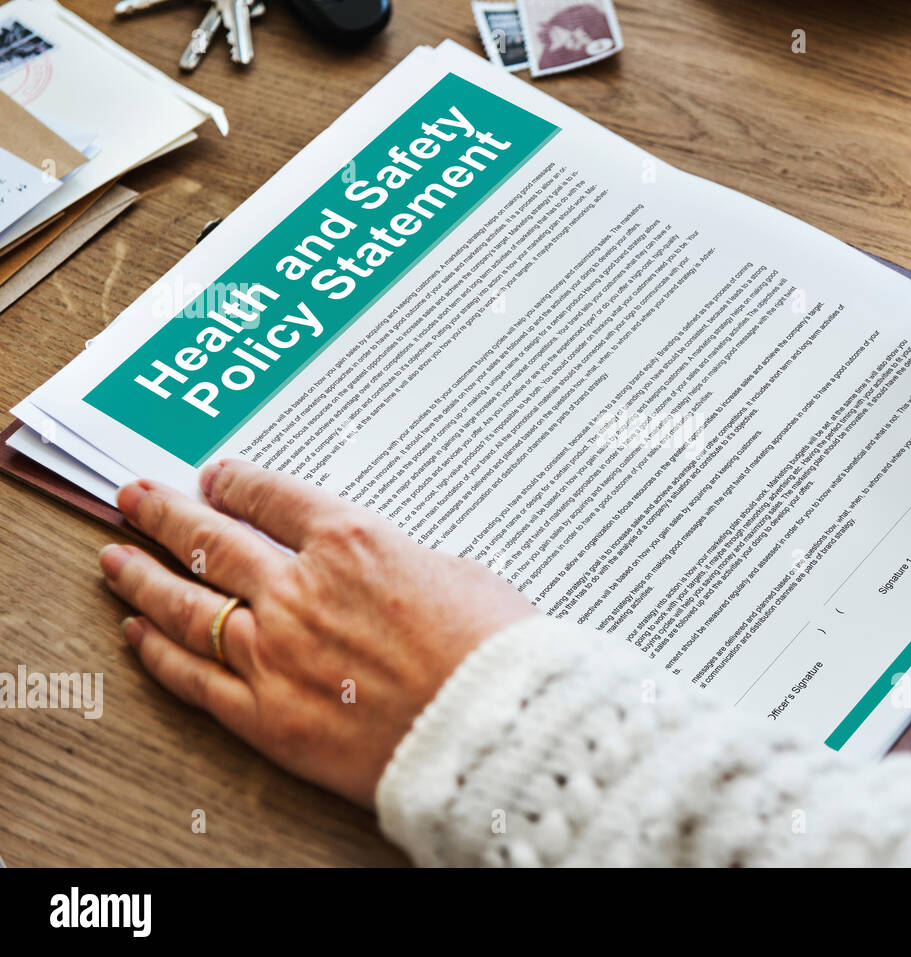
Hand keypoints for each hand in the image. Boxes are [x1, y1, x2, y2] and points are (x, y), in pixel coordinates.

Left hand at [98, 461, 536, 807]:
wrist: (492, 727)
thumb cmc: (492, 650)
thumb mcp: (458, 573)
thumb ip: (399, 563)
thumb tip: (378, 570)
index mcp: (351, 542)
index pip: (272, 497)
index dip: (236, 482)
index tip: (215, 477)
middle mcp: (299, 589)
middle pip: (212, 540)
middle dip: (166, 514)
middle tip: (135, 498)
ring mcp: (274, 653)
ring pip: (187, 604)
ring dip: (143, 576)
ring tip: (116, 559)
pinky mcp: (266, 716)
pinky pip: (196, 678)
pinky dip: (159, 653)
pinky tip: (138, 634)